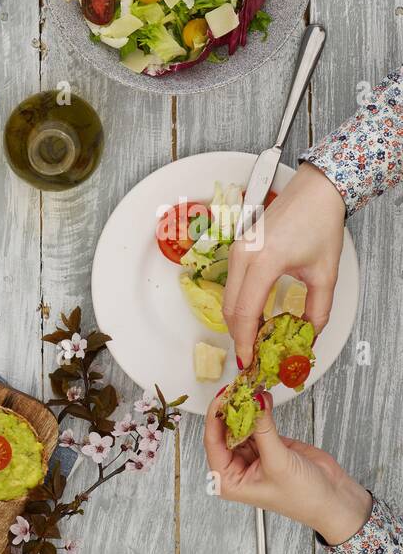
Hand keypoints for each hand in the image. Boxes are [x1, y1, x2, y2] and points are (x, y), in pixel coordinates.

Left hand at [204, 392, 372, 546]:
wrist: (335, 501)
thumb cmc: (304, 497)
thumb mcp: (278, 462)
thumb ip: (263, 429)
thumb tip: (254, 400)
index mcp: (228, 480)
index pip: (212, 442)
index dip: (215, 417)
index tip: (223, 396)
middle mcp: (236, 467)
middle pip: (224, 430)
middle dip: (230, 409)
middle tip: (237, 388)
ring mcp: (252, 454)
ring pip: (240, 424)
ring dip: (245, 406)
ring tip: (248, 387)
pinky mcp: (267, 443)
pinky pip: (256, 422)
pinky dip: (258, 409)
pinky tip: (261, 396)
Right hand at [223, 163, 345, 366]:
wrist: (314, 192)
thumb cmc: (319, 223)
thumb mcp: (325, 274)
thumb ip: (317, 311)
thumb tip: (307, 336)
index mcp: (264, 261)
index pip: (245, 312)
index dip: (245, 341)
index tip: (248, 362)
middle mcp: (243, 254)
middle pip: (230, 307)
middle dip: (239, 336)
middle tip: (252, 357)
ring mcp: (237, 248)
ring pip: (228, 296)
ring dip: (238, 321)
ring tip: (257, 339)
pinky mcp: (239, 246)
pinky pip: (232, 282)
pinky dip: (239, 303)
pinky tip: (256, 315)